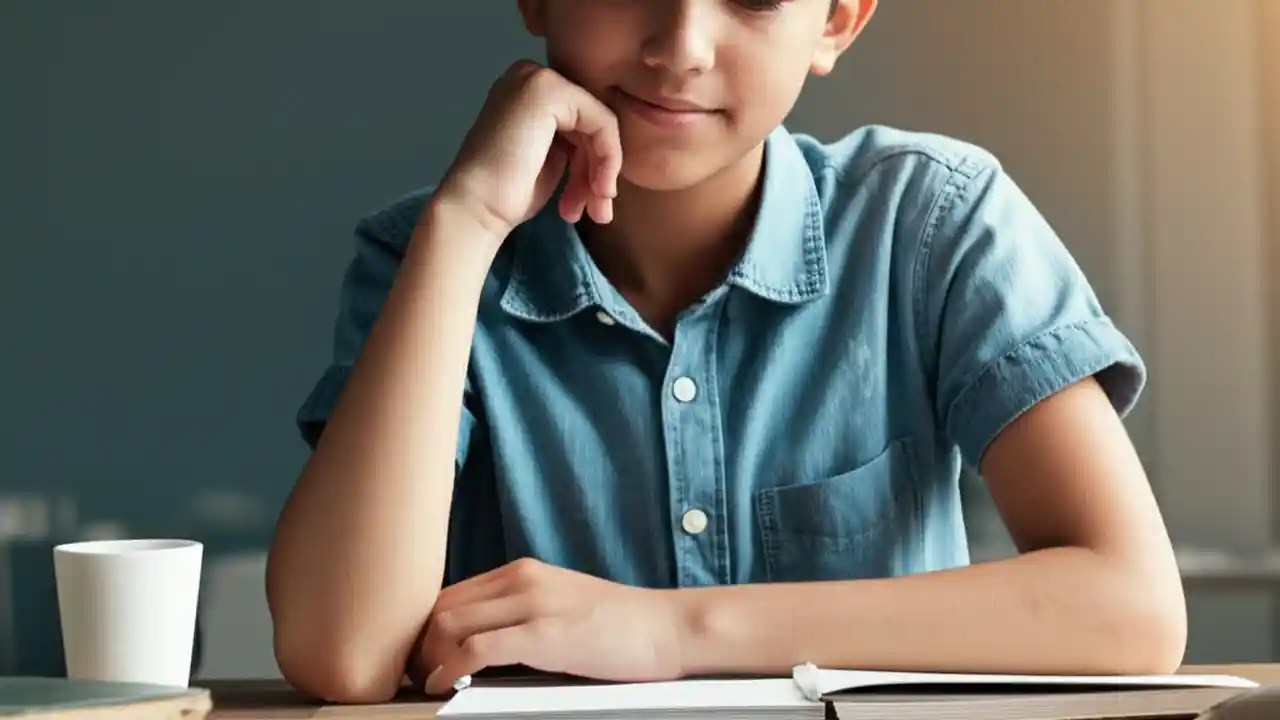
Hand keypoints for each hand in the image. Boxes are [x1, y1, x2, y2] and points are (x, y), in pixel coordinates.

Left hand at [414, 558, 685, 695]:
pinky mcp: (544, 634)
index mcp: (523, 572)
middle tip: (414, 675)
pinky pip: (478, 648)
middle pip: (442, 606)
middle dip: (419, 644)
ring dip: (430, 657)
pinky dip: (451, 668)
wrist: (665, 628)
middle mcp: (522, 579)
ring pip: (451, 623)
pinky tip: (446, 685)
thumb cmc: (617, 626)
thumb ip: (519, 611)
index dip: (424, 627)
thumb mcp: (560, 604)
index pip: (451, 593)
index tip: (417, 656)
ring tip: (429, 683)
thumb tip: (473, 638)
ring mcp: (533, 604)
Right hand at [435, 59, 622, 241]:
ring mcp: (537, 79)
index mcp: (526, 91)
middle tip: (597, 212)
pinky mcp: (548, 91)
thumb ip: (576, 142)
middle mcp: (529, 75)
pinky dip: (607, 159)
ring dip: (603, 172)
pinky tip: (595, 190)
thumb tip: (612, 148)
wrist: (476, 207)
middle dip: (598, 170)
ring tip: (595, 212)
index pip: (580, 119)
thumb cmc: (507, 194)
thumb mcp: (551, 159)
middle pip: (591, 120)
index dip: (591, 163)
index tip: (588, 203)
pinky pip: (602, 122)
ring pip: (601, 123)